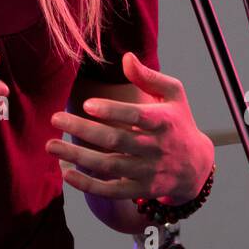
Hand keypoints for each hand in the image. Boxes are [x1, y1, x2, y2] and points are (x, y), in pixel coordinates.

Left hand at [47, 52, 214, 202]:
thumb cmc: (178, 122)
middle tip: (55, 118)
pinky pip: (112, 191)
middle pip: (116, 141)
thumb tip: (126, 58)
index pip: (137, 116)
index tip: (87, 104)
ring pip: (109, 166)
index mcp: (163, 122)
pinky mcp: (140, 190)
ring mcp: (148, 172)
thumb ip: (149, 77)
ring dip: (78, 157)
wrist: (196, 166)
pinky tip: (66, 174)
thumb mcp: (174, 95)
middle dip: (83, 130)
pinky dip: (88, 185)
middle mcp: (156, 148)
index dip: (112, 111)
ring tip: (51, 146)